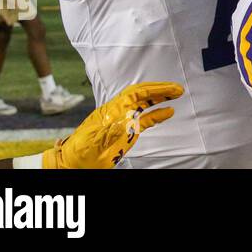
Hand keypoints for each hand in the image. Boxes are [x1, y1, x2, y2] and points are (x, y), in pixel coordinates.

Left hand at [44, 81, 181, 168]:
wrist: (73, 164)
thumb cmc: (80, 152)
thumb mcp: (93, 140)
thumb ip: (109, 130)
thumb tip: (127, 119)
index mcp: (112, 111)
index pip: (137, 94)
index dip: (155, 89)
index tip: (171, 88)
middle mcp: (119, 112)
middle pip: (142, 94)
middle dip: (160, 89)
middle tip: (178, 89)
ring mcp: (123, 121)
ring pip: (144, 104)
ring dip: (160, 98)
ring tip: (176, 94)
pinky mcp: (126, 132)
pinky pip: (145, 120)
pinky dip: (157, 115)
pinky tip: (168, 112)